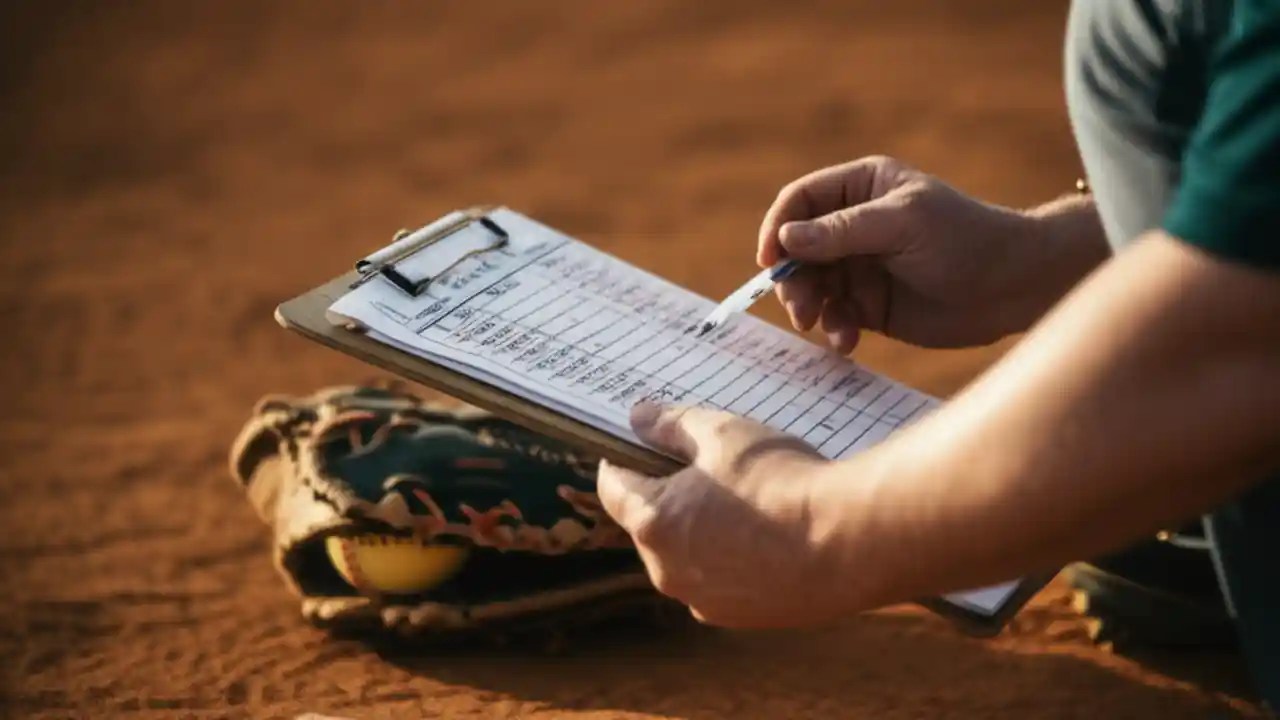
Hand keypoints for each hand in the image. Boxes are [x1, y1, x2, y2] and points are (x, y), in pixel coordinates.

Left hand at [596, 402, 858, 628]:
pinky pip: (719, 582)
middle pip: (650, 524)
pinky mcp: (739, 619)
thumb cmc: (781, 481)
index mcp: (653, 523)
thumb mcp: (723, 433)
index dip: (621, 459)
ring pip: (686, 556)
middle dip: (670, 496)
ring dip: (701, 530)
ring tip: (747, 503)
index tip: (637, 442)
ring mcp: (702, 600)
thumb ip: (672, 425)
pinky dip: (732, 561)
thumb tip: (638, 417)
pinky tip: (768, 537)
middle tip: (709, 468)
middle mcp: (666, 571)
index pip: (612, 487)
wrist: (848, 543)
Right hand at [758, 156, 1103, 351]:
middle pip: (797, 249)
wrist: (1014, 287)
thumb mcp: (902, 223)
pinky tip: (847, 342)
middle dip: (793, 278)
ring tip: (821, 326)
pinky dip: (834, 329)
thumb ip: (842, 231)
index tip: (769, 260)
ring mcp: (860, 267)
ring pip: (811, 285)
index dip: (778, 227)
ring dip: (809, 306)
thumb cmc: (965, 239)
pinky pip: (834, 316)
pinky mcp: (869, 306)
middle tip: (799, 307)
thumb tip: (785, 238)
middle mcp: (854, 225)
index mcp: (861, 188)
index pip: (800, 201)